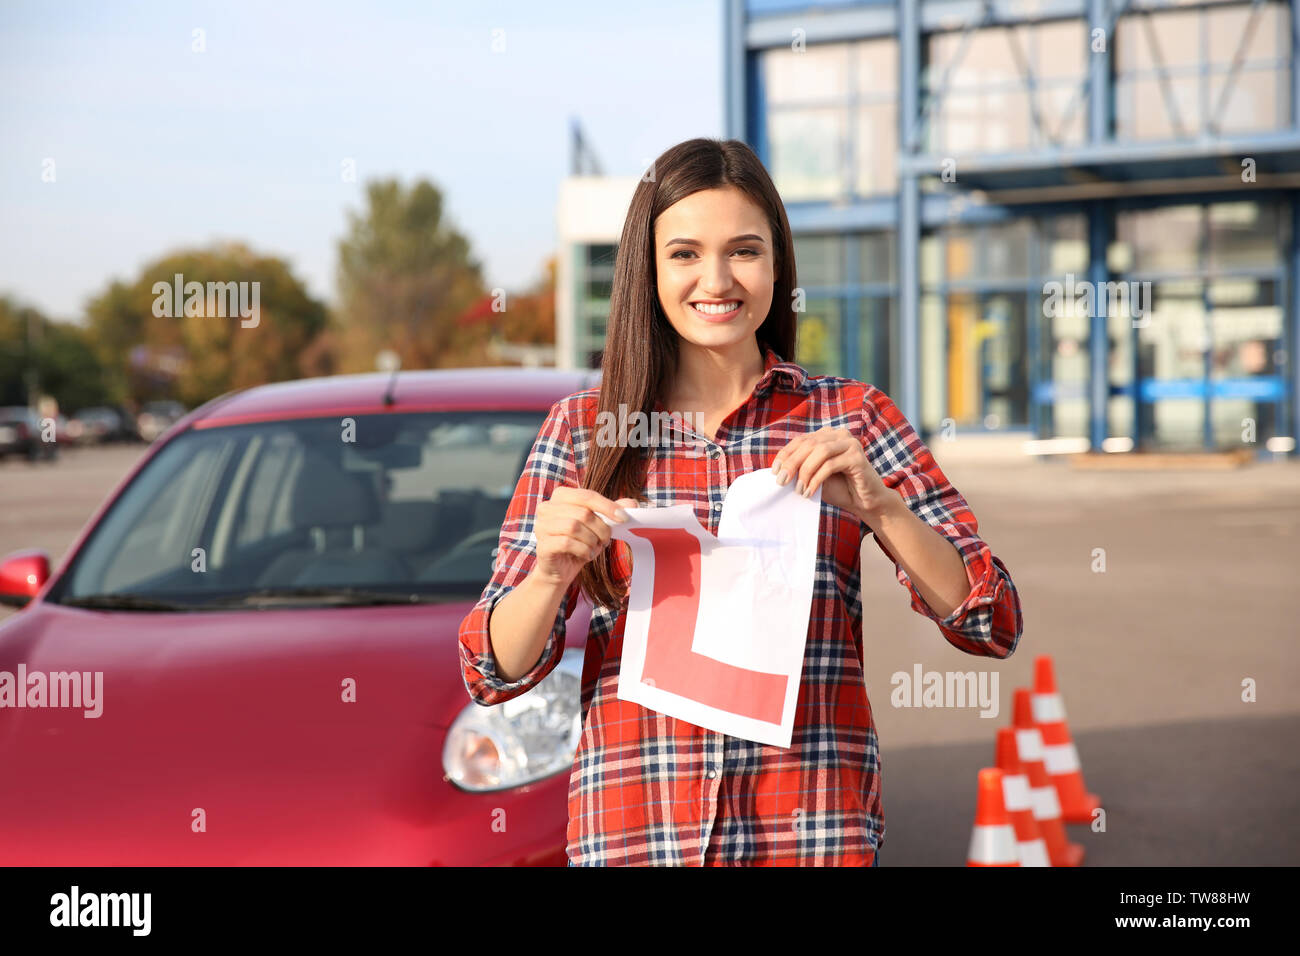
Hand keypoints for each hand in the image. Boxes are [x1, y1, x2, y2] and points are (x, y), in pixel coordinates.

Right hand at [532, 487, 637, 587]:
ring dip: (592, 540)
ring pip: (574, 527)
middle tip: (606, 540)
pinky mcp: (542, 545)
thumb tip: (632, 504)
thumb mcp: (597, 526)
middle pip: (583, 512)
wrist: (560, 570)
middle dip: (601, 528)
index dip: (607, 506)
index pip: (587, 495)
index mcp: (561, 497)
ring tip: (595, 548)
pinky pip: (567, 543)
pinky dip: (583, 550)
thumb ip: (612, 512)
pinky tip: (586, 555)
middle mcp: (547, 508)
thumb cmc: (578, 543)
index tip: (623, 518)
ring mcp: (541, 526)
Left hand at [770, 427, 896, 525]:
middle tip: (782, 481)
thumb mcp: (814, 476)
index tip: (774, 471)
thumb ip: (801, 469)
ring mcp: (850, 443)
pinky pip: (830, 465)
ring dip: (805, 471)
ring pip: (819, 451)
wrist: (864, 502)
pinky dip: (816, 479)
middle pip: (808, 444)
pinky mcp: (857, 456)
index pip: (801, 440)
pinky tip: (810, 492)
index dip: (785, 454)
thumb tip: (778, 470)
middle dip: (792, 463)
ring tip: (798, 489)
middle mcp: (839, 434)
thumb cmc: (838, 489)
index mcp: (827, 435)